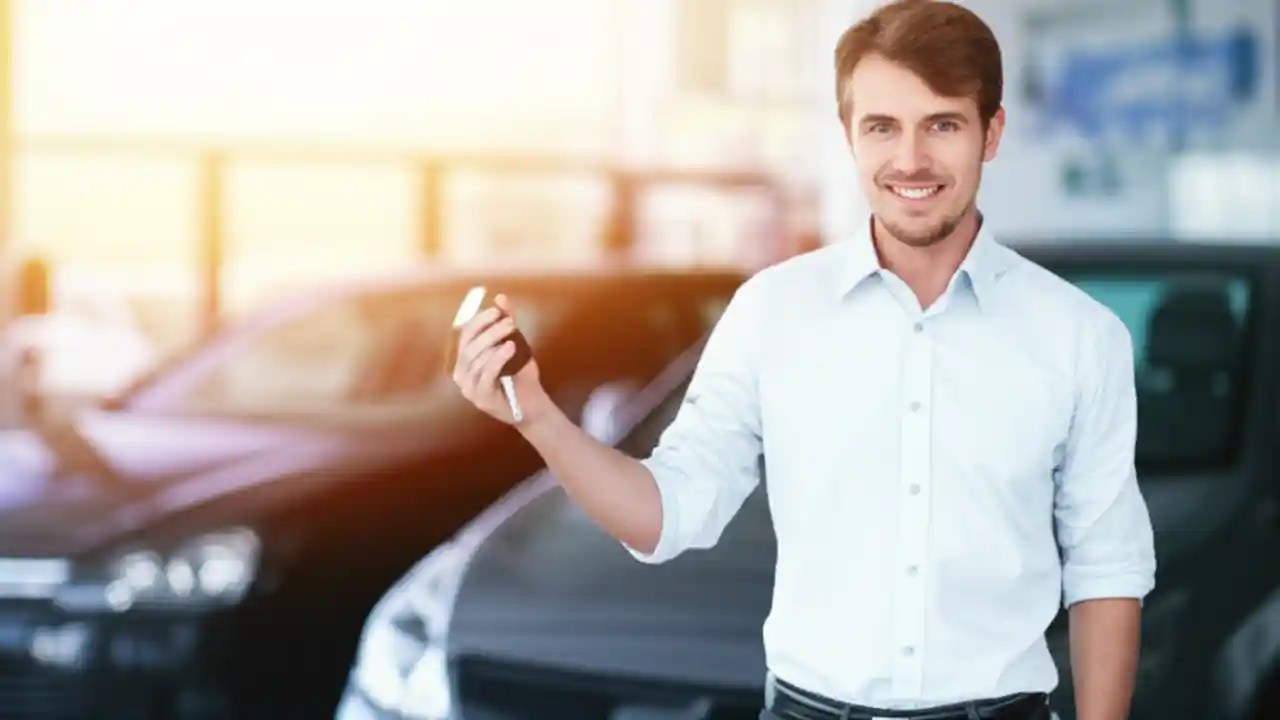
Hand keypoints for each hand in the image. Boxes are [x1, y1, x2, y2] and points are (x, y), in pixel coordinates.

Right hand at [450, 294, 546, 424]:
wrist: (533, 406)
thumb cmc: (521, 376)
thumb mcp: (514, 346)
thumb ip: (506, 324)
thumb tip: (500, 298)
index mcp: (465, 360)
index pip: (464, 335)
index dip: (479, 321)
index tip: (496, 310)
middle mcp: (462, 374)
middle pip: (469, 347)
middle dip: (488, 330)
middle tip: (508, 322)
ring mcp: (469, 388)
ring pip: (476, 359)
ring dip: (494, 341)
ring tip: (512, 332)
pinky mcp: (481, 399)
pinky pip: (486, 374)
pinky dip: (498, 358)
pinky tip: (510, 348)